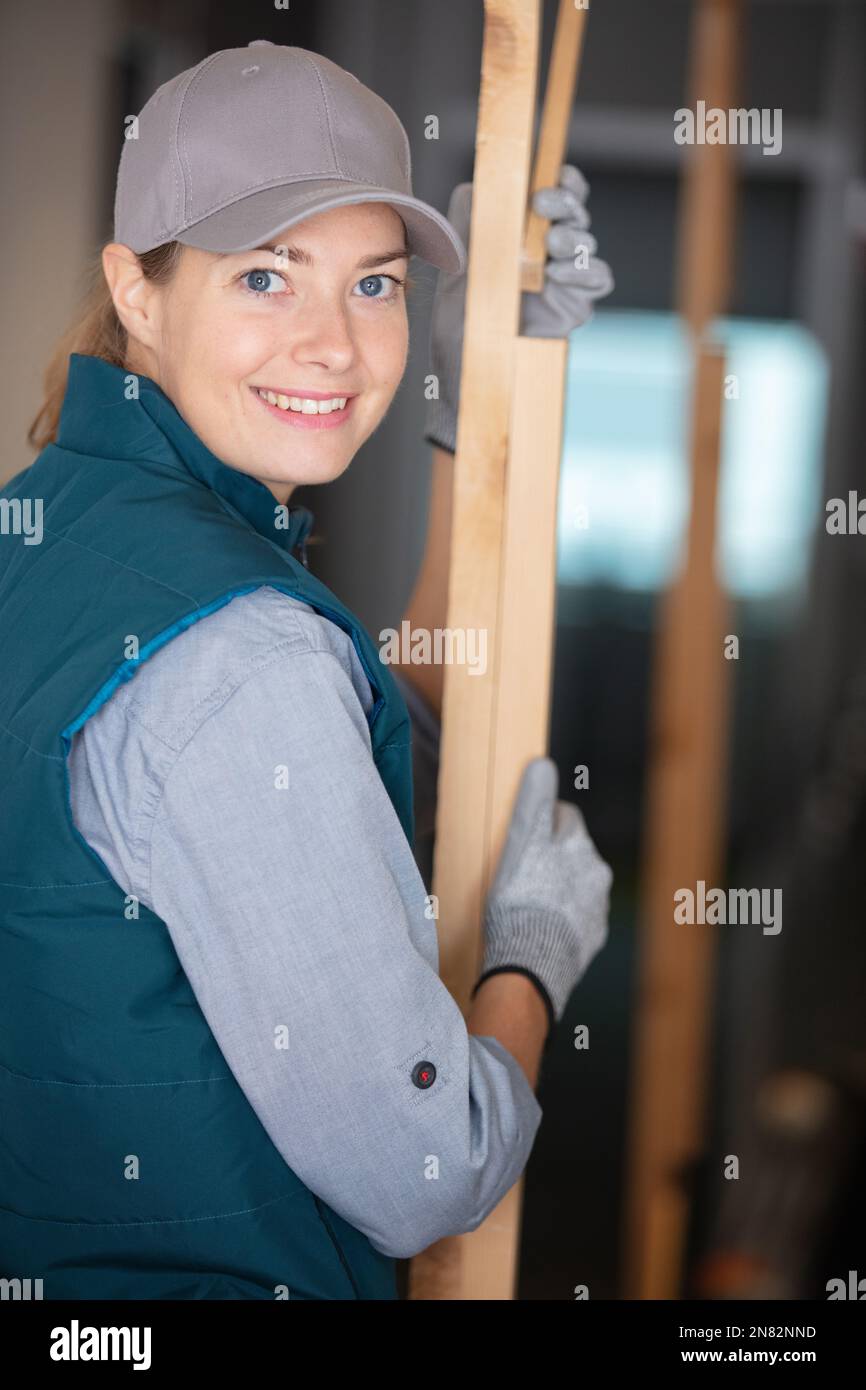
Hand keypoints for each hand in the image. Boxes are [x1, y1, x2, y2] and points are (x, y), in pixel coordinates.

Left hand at [424, 164, 614, 453]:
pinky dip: (584, 269)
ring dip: (571, 234)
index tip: (548, 175)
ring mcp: (564, 280)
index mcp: (522, 236)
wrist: (463, 371)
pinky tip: (558, 273)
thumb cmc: (459, 322)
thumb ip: (465, 221)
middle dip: (565, 201)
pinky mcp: (574, 306)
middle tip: (543, 203)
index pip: (551, 197)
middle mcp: (547, 254)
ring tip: (550, 244)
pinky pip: (596, 278)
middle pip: (575, 212)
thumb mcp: (456, 265)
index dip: (559, 181)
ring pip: (587, 241)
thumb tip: (475, 183)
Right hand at [476, 755, 612, 1029]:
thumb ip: (533, 803)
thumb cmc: (520, 900)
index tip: (525, 832)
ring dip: (560, 887)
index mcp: (579, 845)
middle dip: (555, 855)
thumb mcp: (520, 844)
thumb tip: (543, 764)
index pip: (565, 816)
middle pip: (574, 851)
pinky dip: (564, 918)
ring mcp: (597, 908)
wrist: (532, 964)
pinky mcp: (593, 938)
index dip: (543, 820)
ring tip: (532, 902)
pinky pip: (578, 918)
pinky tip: (542, 927)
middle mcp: (597, 873)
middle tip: (524, 869)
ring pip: (578, 885)